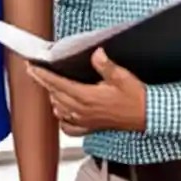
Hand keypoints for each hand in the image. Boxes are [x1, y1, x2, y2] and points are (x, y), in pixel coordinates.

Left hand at [28, 48, 146, 134]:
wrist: (149, 116)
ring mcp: (86, 121)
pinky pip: (70, 127)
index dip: (42, 75)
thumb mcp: (122, 77)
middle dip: (43, 83)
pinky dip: (62, 119)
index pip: (57, 84)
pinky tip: (62, 112)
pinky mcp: (92, 127)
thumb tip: (96, 53)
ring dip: (52, 98)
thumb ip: (105, 65)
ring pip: (59, 110)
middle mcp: (82, 110)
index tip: (31, 67)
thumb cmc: (137, 98)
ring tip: (49, 87)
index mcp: (87, 97)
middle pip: (54, 95)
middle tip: (36, 72)